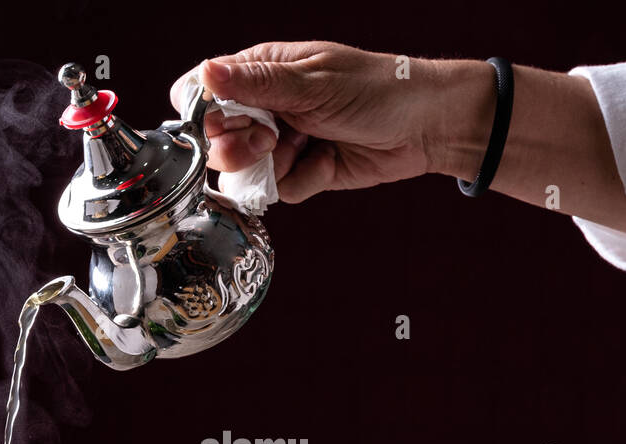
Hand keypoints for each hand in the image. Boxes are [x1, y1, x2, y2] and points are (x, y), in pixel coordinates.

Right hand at [169, 41, 460, 203]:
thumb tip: (206, 73)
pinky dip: (302, 182)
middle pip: (216, 142)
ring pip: (245, 174)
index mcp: (261, 71)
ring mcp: (282, 142)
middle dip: (239, 148)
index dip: (207, 114)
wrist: (424, 127)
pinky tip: (326, 162)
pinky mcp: (302, 172)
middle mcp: (266, 108)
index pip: (201, 94)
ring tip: (305, 147)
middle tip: (273, 138)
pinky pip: (280, 190)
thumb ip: (256, 84)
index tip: (233, 120)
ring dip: (273, 167)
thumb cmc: (377, 89)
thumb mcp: (312, 83)